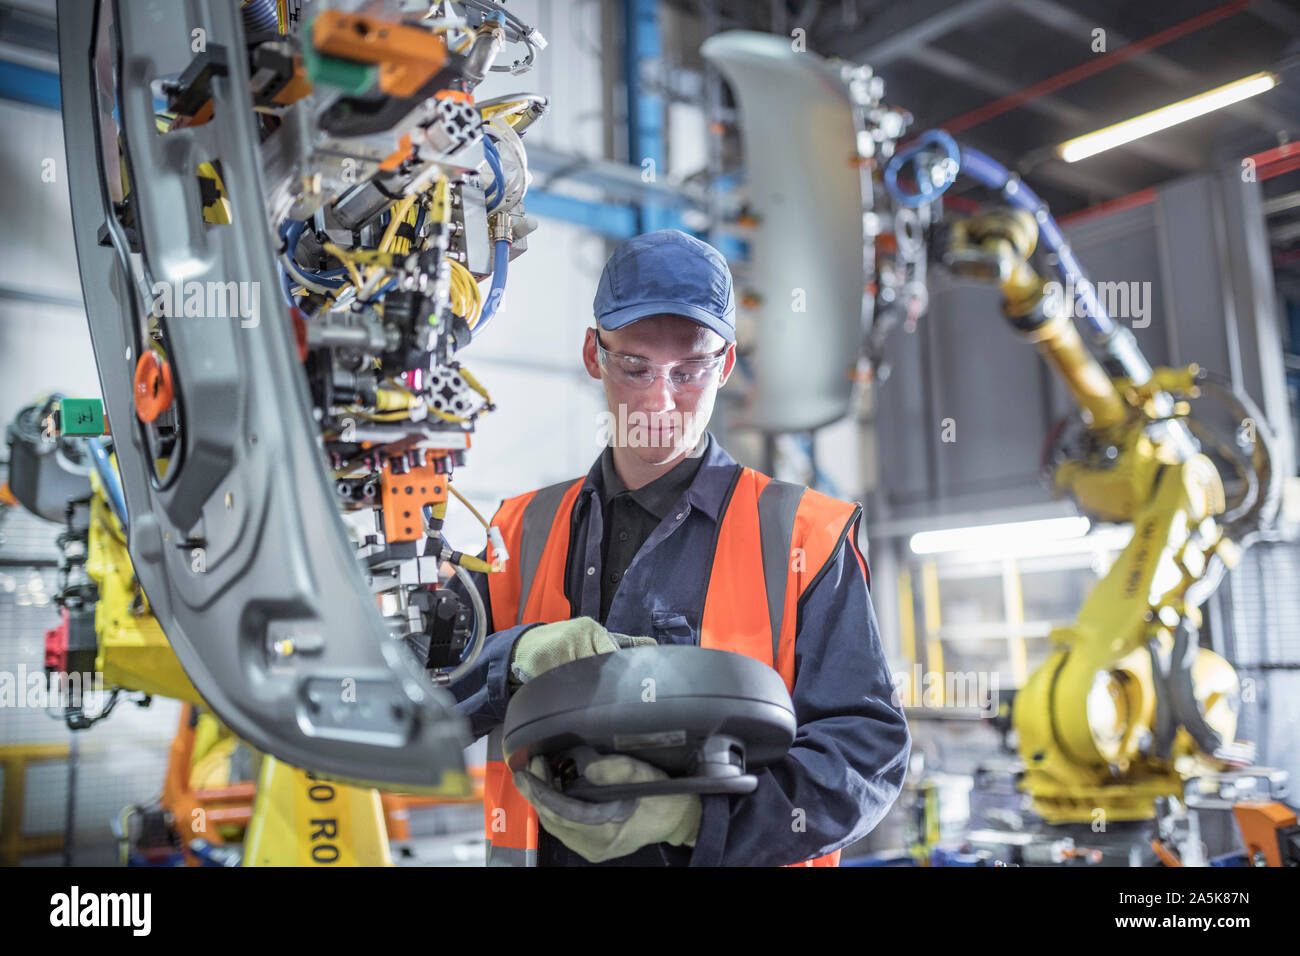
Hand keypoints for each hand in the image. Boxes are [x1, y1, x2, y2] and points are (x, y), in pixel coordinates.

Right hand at [508, 616, 655, 688]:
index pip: (612, 655)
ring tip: (573, 690)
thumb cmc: (566, 644)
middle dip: (596, 684)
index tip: (617, 687)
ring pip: (580, 680)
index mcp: (593, 629)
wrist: (526, 645)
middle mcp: (577, 633)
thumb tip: (653, 646)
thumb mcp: (593, 639)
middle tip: (594, 693)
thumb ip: (621, 644)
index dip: (612, 675)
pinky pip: (560, 686)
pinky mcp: (542, 660)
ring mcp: (559, 646)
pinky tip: (557, 691)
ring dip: (579, 691)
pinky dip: (561, 692)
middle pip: (597, 670)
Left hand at [512, 753, 701, 861]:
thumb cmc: (661, 796)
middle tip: (529, 767)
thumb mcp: (644, 775)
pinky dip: (552, 807)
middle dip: (537, 793)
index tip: (528, 771)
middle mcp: (593, 847)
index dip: (542, 792)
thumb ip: (618, 770)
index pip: (563, 814)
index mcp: (606, 834)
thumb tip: (588, 768)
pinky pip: (562, 826)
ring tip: (535, 774)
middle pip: (553, 820)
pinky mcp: (589, 844)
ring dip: (541, 799)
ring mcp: (590, 849)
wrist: (675, 817)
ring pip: (555, 825)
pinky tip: (548, 788)